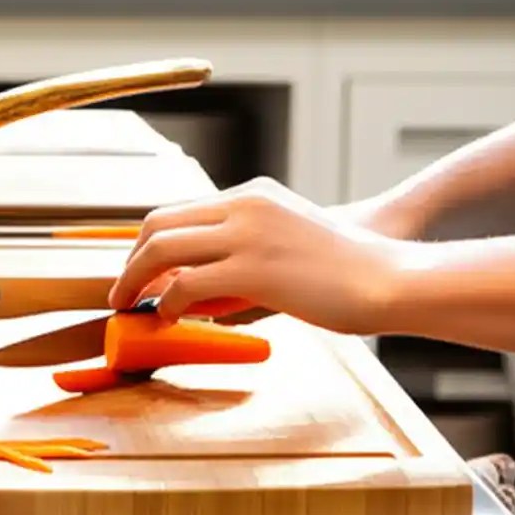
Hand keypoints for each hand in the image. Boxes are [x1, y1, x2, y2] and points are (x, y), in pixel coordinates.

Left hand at [107, 178, 405, 334]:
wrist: (391, 278)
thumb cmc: (347, 273)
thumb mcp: (288, 245)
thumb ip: (244, 258)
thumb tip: (198, 294)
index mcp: (253, 195)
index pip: (179, 211)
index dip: (149, 243)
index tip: (139, 272)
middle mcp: (245, 205)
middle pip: (159, 223)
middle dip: (132, 260)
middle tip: (123, 292)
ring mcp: (247, 234)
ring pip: (163, 249)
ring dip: (136, 281)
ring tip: (129, 307)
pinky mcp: (253, 269)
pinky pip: (187, 284)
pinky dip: (169, 304)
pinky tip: (171, 318)